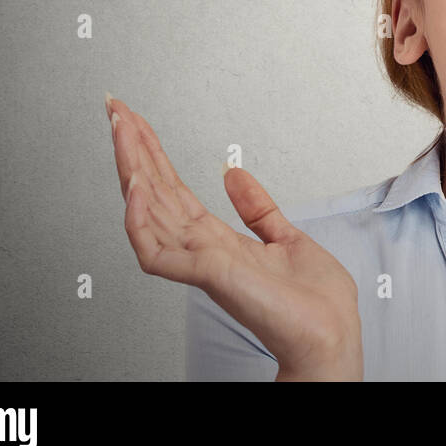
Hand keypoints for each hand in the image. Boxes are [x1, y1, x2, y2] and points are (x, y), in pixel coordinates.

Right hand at [105, 95, 361, 380]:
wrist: (330, 335)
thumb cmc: (312, 302)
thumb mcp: (285, 237)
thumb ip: (257, 208)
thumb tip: (234, 174)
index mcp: (217, 240)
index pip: (173, 189)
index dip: (153, 154)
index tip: (134, 120)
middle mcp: (201, 250)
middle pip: (155, 192)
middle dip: (133, 150)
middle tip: (115, 110)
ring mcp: (200, 264)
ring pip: (149, 213)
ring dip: (132, 170)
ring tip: (121, 132)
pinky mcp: (209, 276)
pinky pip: (158, 251)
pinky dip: (142, 220)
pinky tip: (137, 188)